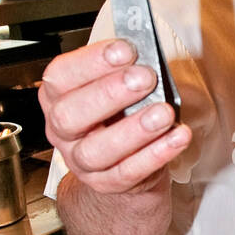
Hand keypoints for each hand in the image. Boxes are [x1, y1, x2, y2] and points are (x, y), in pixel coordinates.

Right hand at [39, 39, 190, 195]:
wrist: (124, 166)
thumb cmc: (120, 115)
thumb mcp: (117, 87)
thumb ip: (125, 70)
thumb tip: (148, 53)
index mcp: (58, 97)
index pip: (60, 77)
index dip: (91, 62)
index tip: (126, 50)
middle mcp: (63, 131)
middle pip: (70, 115)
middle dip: (109, 93)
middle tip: (145, 77)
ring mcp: (81, 161)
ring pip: (97, 150)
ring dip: (133, 129)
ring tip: (163, 113)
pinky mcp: (107, 183)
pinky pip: (128, 172)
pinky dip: (155, 154)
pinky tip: (176, 136)